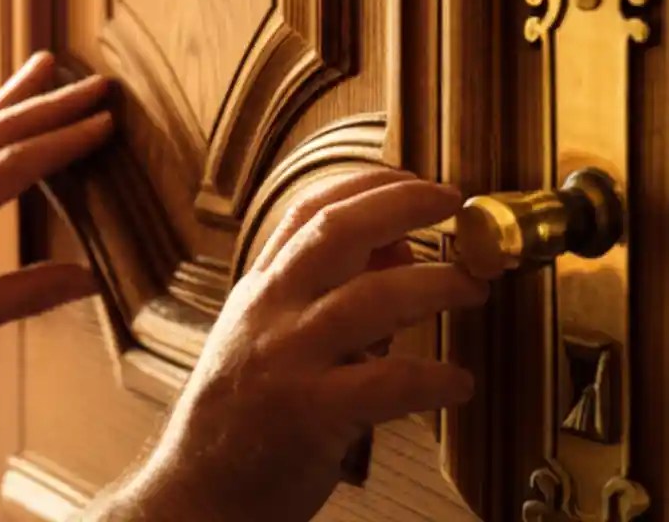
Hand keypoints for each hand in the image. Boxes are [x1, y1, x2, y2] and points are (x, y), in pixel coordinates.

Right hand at [91, 170, 487, 520]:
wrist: (195, 494)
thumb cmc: (239, 420)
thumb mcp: (269, 340)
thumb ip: (329, 295)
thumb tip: (398, 249)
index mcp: (259, 291)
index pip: (308, 211)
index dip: (366, 184)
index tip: (414, 179)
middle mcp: (268, 312)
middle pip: (336, 232)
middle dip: (402, 206)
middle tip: (453, 203)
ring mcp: (285, 359)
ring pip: (371, 299)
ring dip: (435, 285)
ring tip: (473, 287)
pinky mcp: (308, 413)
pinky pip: (387, 384)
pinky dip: (433, 378)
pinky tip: (458, 383)